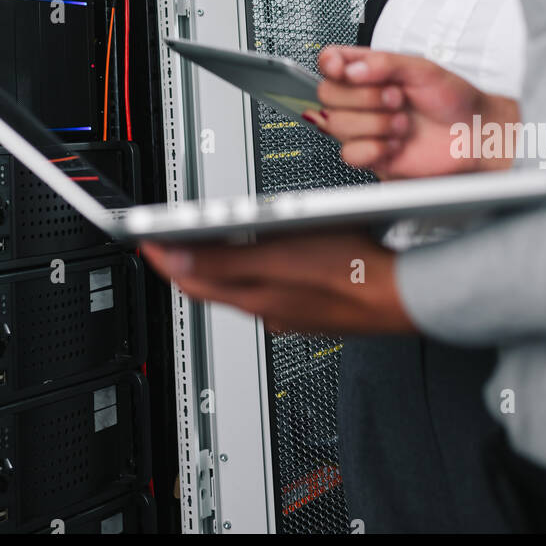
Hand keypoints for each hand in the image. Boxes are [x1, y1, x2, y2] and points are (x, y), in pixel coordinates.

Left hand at [142, 230, 413, 333]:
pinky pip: (266, 289)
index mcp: (253, 294)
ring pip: (238, 287)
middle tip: (163, 241)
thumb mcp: (280, 253)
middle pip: (210, 284)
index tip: (142, 238)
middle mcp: (266, 306)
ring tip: (199, 246)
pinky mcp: (309, 304)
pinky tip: (260, 259)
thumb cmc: (350, 272)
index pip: (190, 278)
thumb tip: (174, 258)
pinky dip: (250, 271)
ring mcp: (289, 308)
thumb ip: (223, 258)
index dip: (162, 256)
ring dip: (214, 267)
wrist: (402, 295)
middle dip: (183, 262)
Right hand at [311, 45, 516, 179]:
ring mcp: (366, 127)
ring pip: (336, 124)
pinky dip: (374, 148)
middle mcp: (364, 99)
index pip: (330, 62)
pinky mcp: (372, 156)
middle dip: (362, 97)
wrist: (476, 136)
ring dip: (374, 123)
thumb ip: (385, 63)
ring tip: (403, 123)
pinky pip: (350, 154)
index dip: (330, 64)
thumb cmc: (455, 99)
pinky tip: (397, 144)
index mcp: (371, 71)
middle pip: (327, 94)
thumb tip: (352, 69)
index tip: (342, 69)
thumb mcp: (423, 68)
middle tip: (396, 98)